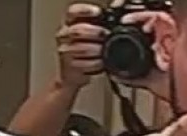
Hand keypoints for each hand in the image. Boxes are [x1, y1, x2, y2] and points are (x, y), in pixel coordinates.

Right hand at [56, 4, 172, 92]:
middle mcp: (65, 35)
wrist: (74, 73)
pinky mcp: (69, 66)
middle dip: (95, 32)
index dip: (85, 10)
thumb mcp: (93, 32)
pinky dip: (95, 63)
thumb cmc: (87, 50)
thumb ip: (102, 23)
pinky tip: (101, 62)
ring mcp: (65, 51)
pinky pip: (83, 64)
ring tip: (104, 50)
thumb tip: (121, 15)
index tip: (98, 13)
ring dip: (96, 49)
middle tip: (106, 35)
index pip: (73, 11)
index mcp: (71, 22)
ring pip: (80, 48)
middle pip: (78, 30)